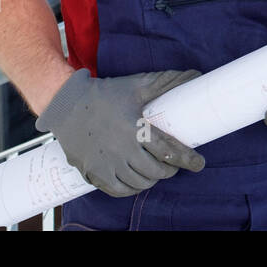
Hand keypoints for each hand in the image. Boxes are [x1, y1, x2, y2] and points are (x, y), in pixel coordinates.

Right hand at [36, 68, 204, 196]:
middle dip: (170, 169)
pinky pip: (119, 191)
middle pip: (156, 171)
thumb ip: (166, 82)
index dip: (188, 159)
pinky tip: (138, 181)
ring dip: (153, 179)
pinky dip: (132, 189)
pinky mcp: (93, 173)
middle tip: (174, 164)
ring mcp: (106, 165)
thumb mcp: (136, 86)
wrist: (67, 104)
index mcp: (135, 129)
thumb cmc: (105, 94)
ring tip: (157, 171)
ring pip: (139, 183)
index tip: (199, 163)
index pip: (169, 150)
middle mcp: (121, 151)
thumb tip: (194, 75)